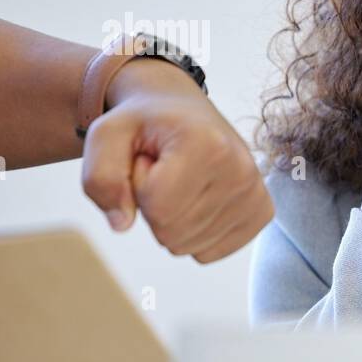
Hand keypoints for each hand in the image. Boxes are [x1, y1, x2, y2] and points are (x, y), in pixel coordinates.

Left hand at [81, 58, 273, 261]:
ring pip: (190, 247)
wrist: (182, 110)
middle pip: (173, 233)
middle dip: (154, 208)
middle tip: (162, 172)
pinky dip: (194, 233)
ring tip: (179, 182)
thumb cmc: (144, 124)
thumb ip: (100, 177)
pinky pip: (211, 252)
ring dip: (173, 220)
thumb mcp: (105, 135)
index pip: (158, 209)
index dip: (137, 190)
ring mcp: (256, 193)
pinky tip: (197, 199)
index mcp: (208, 145)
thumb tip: (121, 224)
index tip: (147, 161)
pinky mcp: (261, 212)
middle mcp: (241, 169)